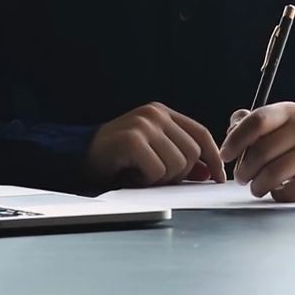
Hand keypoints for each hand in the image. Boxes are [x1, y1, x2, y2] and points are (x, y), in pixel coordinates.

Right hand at [81, 102, 224, 189]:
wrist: (77, 157)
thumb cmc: (116, 158)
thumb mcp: (153, 154)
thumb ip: (181, 160)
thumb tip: (209, 172)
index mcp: (163, 114)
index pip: (201, 133)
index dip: (213, 158)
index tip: (217, 178)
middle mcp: (155, 114)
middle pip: (193, 153)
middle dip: (179, 174)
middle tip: (154, 177)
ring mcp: (144, 125)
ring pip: (177, 164)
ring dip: (160, 179)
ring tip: (140, 173)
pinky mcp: (133, 140)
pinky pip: (157, 171)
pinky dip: (146, 180)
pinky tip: (131, 174)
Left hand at [219, 103, 294, 201]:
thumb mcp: (277, 127)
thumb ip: (250, 125)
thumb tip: (232, 130)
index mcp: (290, 111)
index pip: (257, 121)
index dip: (236, 140)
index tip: (225, 156)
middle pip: (262, 151)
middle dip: (244, 169)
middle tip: (241, 178)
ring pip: (273, 173)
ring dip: (257, 185)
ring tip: (257, 187)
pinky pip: (289, 191)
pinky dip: (277, 195)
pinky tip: (279, 190)